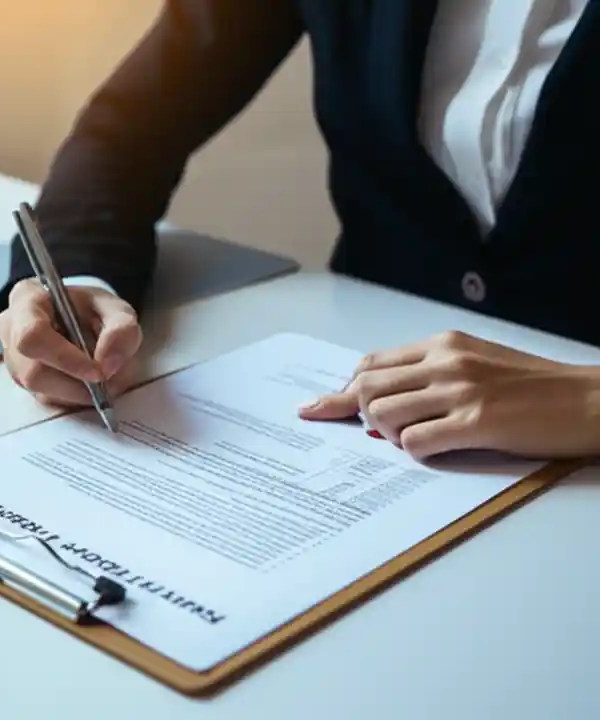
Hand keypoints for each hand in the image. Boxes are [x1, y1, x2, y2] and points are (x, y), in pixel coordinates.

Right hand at [0, 278, 141, 406]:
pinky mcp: (21, 383)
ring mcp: (12, 360)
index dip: (64, 358)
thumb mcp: (116, 309)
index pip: (32, 335)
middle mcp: (9, 330)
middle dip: (76, 383)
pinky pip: (47, 400)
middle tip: (108, 380)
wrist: (81, 319)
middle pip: (33, 372)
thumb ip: (121, 330)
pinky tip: (87, 383)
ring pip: (41, 391)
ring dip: (78, 393)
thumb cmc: (92, 310)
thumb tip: (108, 365)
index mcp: (25, 299)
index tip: (98, 372)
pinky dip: (74, 397)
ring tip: (102, 379)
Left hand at [299, 331, 599, 458]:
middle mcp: (446, 362)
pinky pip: (416, 442)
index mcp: (443, 345)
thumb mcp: (478, 364)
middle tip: (379, 435)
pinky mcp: (477, 421)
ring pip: (382, 415)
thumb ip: (432, 376)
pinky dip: (414, 452)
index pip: (371, 364)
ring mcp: (460, 390)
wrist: (591, 401)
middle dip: (359, 416)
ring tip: (414, 441)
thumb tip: (384, 403)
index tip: (321, 408)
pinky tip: (434, 451)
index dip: (344, 391)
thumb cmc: (537, 388)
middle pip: (366, 388)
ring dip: (387, 436)